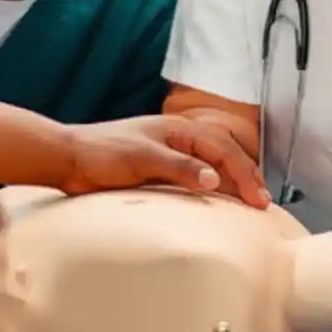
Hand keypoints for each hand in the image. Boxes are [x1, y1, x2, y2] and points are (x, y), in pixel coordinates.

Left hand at [59, 115, 270, 208]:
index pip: (224, 151)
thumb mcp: (142, 159)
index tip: (259, 200)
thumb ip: (180, 168)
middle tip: (263, 202)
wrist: (67, 156)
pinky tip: (216, 197)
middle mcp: (178, 138)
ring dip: (232, 179)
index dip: (244, 175)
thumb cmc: (101, 152)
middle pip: (224, 153)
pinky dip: (213, 184)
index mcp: (180, 130)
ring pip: (212, 162)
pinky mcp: (158, 167)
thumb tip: (215, 179)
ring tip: (249, 199)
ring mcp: (169, 151)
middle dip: (246, 175)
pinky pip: (195, 174)